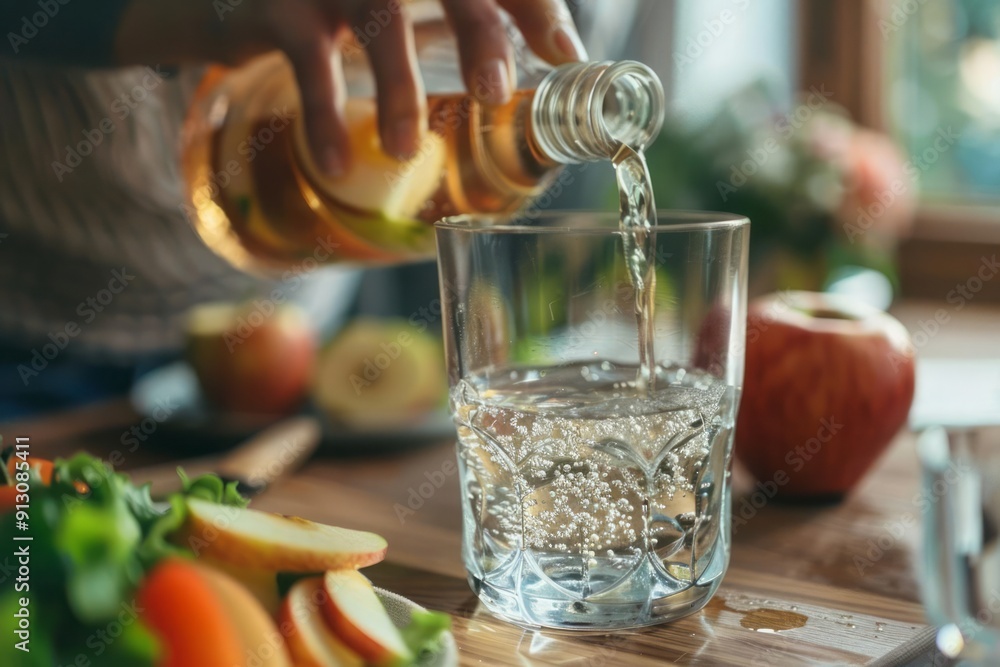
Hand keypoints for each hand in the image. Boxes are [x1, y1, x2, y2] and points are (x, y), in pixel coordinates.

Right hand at [116, 0, 587, 175]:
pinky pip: (309, 64)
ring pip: (378, 22)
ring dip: (398, 91)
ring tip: (407, 153)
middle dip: (477, 35)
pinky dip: (324, 118)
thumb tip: (565, 52)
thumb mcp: (410, 0)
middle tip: (493, 94)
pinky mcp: (279, 7)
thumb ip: (477, 15)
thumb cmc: (348, 3)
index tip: (563, 56)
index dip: (534, 6)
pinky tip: (336, 164)